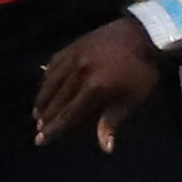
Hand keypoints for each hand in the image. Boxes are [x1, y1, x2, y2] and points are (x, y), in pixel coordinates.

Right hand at [33, 15, 163, 150]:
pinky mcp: (75, 44)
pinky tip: (44, 83)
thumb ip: (113, 121)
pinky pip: (55, 62)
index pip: (68, 113)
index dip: (54, 129)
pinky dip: (47, 75)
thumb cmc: (141, 71)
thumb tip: (105, 148)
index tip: (40, 140)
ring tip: (37, 112)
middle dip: (46, 116)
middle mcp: (79, 72)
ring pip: (52, 81)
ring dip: (42, 98)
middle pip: (57, 99)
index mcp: (94, 87)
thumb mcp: (132, 98)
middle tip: (38, 128)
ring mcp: (74, 56)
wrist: (144, 33)